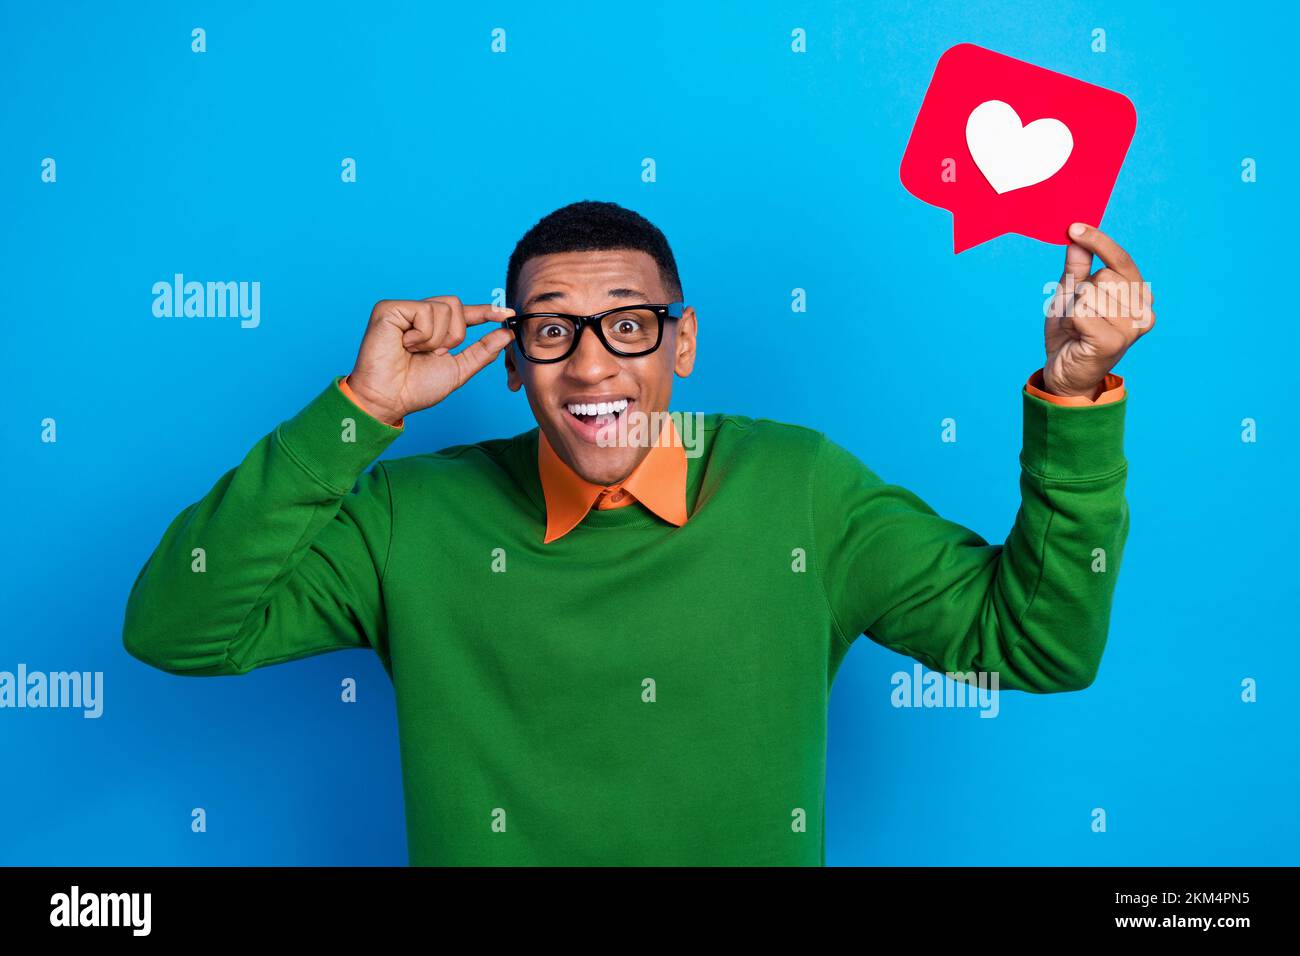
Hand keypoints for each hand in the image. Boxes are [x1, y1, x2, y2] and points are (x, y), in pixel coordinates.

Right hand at [345, 297, 515, 423]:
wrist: (389, 399)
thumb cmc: (416, 388)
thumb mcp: (458, 369)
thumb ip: (482, 351)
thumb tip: (506, 333)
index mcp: (433, 327)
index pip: (464, 313)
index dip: (486, 311)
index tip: (508, 314)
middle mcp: (417, 314)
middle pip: (456, 304)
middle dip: (454, 334)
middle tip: (434, 353)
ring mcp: (403, 309)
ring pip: (443, 308)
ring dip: (436, 339)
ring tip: (415, 351)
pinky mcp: (389, 308)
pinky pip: (424, 311)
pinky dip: (422, 335)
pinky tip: (405, 345)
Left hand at [1042, 223, 1155, 397]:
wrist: (1063, 373)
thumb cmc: (1071, 334)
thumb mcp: (1070, 295)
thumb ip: (1077, 269)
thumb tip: (1077, 240)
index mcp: (1138, 295)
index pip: (1121, 259)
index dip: (1098, 241)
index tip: (1074, 227)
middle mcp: (1143, 309)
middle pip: (1103, 275)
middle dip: (1080, 291)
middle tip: (1078, 316)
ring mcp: (1133, 327)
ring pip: (1090, 292)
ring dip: (1073, 308)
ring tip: (1078, 327)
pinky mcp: (1115, 340)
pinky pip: (1082, 310)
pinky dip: (1070, 319)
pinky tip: (1077, 335)